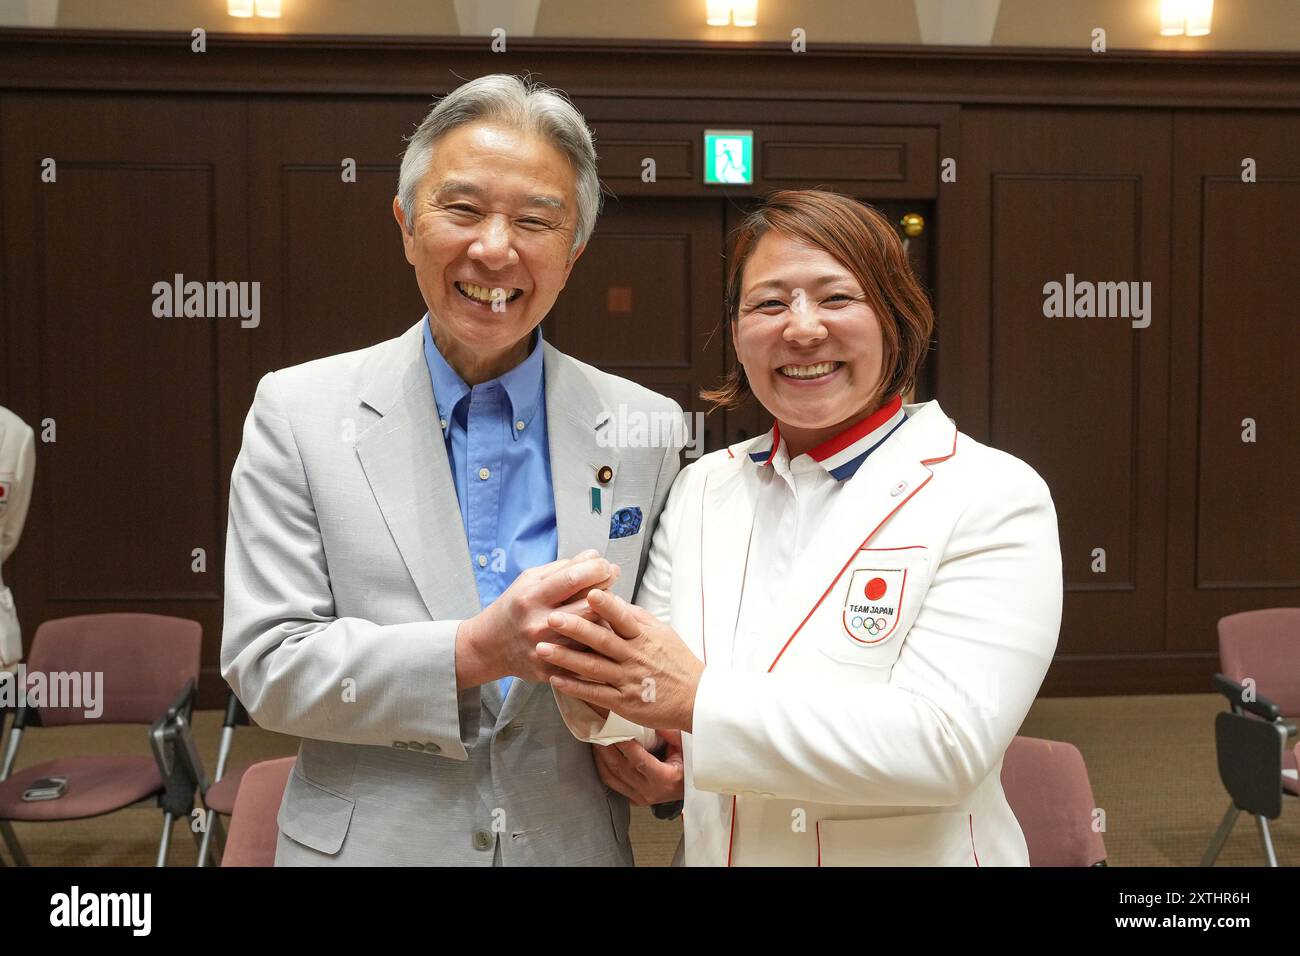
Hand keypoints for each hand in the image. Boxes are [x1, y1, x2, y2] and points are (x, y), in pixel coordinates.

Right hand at [455, 550, 618, 686]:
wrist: (490, 647)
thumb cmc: (515, 607)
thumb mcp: (530, 580)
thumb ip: (563, 567)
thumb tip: (596, 557)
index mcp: (531, 597)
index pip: (573, 578)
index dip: (597, 568)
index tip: (605, 566)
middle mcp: (538, 624)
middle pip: (589, 606)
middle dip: (606, 590)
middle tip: (609, 583)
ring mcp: (547, 650)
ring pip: (593, 632)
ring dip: (606, 616)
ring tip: (605, 605)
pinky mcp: (553, 670)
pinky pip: (587, 655)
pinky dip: (597, 641)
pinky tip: (596, 630)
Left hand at [538, 588, 704, 731]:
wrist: (696, 699)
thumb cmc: (678, 662)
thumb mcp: (663, 633)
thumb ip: (637, 617)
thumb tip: (613, 599)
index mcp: (644, 637)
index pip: (623, 618)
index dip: (607, 606)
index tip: (589, 592)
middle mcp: (634, 657)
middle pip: (602, 640)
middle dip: (575, 628)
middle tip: (552, 617)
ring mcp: (628, 680)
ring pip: (593, 667)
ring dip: (566, 657)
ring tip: (542, 647)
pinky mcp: (624, 702)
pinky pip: (595, 694)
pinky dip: (574, 687)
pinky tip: (555, 679)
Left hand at [593, 730, 683, 806]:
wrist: (689, 789)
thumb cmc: (689, 768)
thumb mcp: (685, 748)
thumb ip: (670, 733)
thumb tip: (652, 719)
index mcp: (664, 778)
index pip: (639, 761)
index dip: (625, 745)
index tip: (616, 730)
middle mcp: (649, 791)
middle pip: (621, 768)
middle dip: (607, 749)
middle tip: (599, 732)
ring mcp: (640, 798)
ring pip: (612, 778)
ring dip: (601, 759)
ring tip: (596, 742)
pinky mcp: (634, 799)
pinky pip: (613, 785)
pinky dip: (604, 770)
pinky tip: (600, 757)